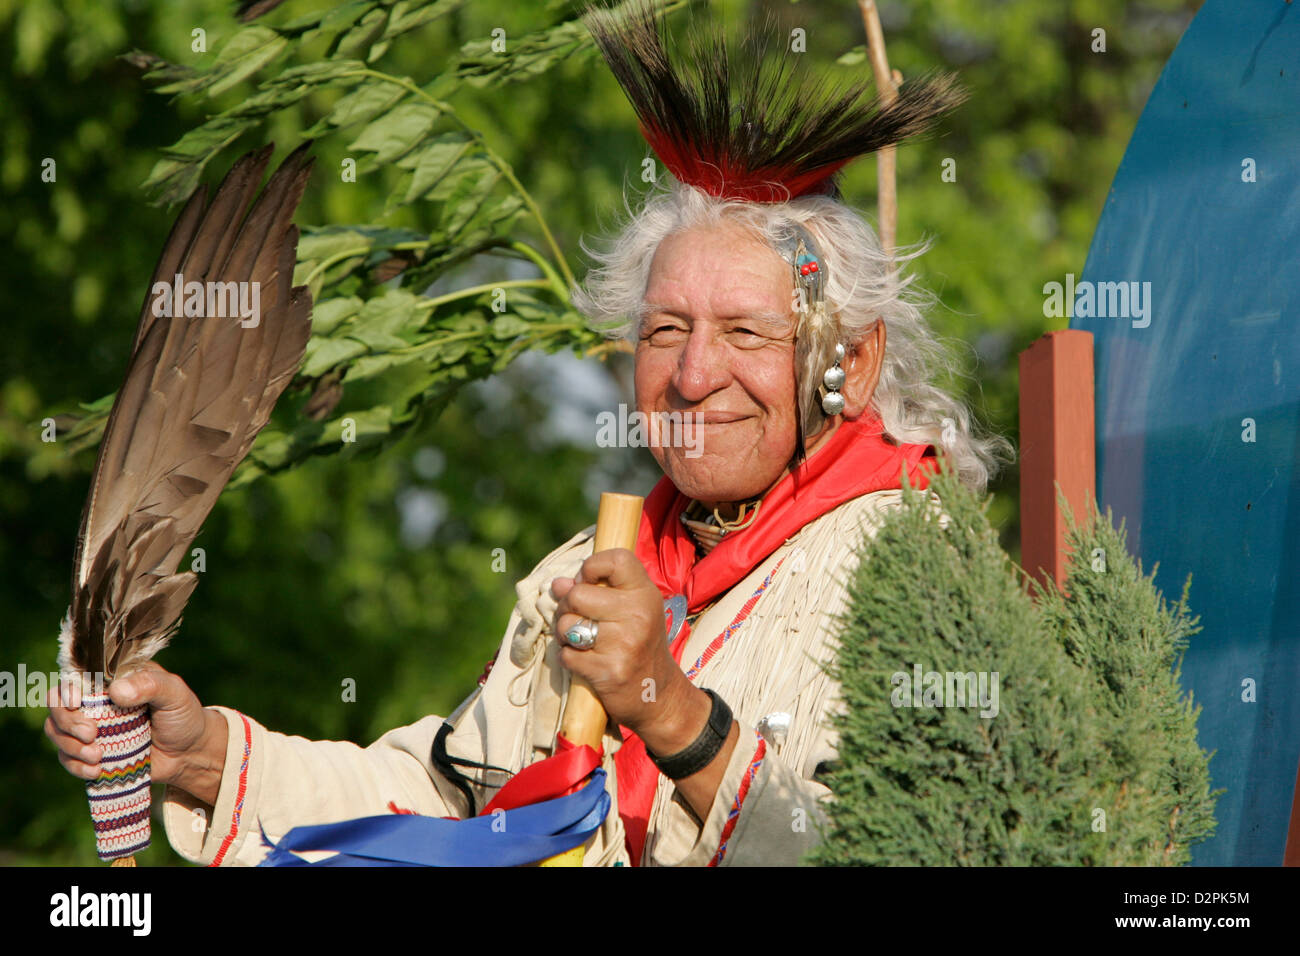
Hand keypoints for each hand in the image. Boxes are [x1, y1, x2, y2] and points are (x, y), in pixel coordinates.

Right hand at [45, 661, 227, 804]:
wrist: (190, 754)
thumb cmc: (184, 716)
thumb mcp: (175, 694)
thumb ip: (150, 685)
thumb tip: (117, 691)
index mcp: (113, 679)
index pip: (75, 676)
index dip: (66, 688)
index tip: (75, 702)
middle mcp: (96, 701)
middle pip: (57, 705)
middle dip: (67, 721)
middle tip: (91, 734)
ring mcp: (91, 728)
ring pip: (56, 731)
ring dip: (69, 746)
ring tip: (98, 756)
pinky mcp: (91, 753)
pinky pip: (67, 758)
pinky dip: (75, 766)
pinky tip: (96, 771)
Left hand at [551, 548, 709, 753]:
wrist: (658, 695)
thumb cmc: (639, 645)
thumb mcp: (631, 610)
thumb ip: (597, 591)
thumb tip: (558, 584)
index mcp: (645, 593)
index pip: (616, 559)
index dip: (591, 568)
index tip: (589, 584)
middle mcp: (638, 615)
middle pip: (577, 594)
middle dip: (567, 606)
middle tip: (579, 618)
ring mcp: (624, 644)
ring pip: (567, 625)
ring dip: (566, 634)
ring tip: (582, 641)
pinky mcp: (609, 671)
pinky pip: (567, 655)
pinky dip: (569, 658)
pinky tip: (585, 661)